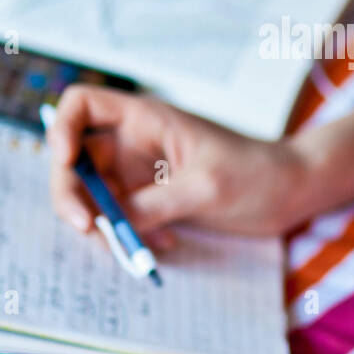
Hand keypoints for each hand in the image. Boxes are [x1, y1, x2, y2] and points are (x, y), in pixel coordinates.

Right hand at [46, 86, 302, 248]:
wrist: (293, 192)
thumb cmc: (257, 174)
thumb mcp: (205, 188)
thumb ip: (155, 205)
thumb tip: (111, 225)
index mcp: (145, 120)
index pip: (81, 106)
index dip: (61, 129)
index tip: (66, 161)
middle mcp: (135, 144)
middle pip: (74, 160)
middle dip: (72, 194)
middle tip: (88, 229)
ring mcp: (141, 174)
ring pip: (94, 196)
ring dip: (103, 224)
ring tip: (136, 247)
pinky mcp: (153, 202)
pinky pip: (121, 219)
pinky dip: (130, 237)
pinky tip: (164, 245)